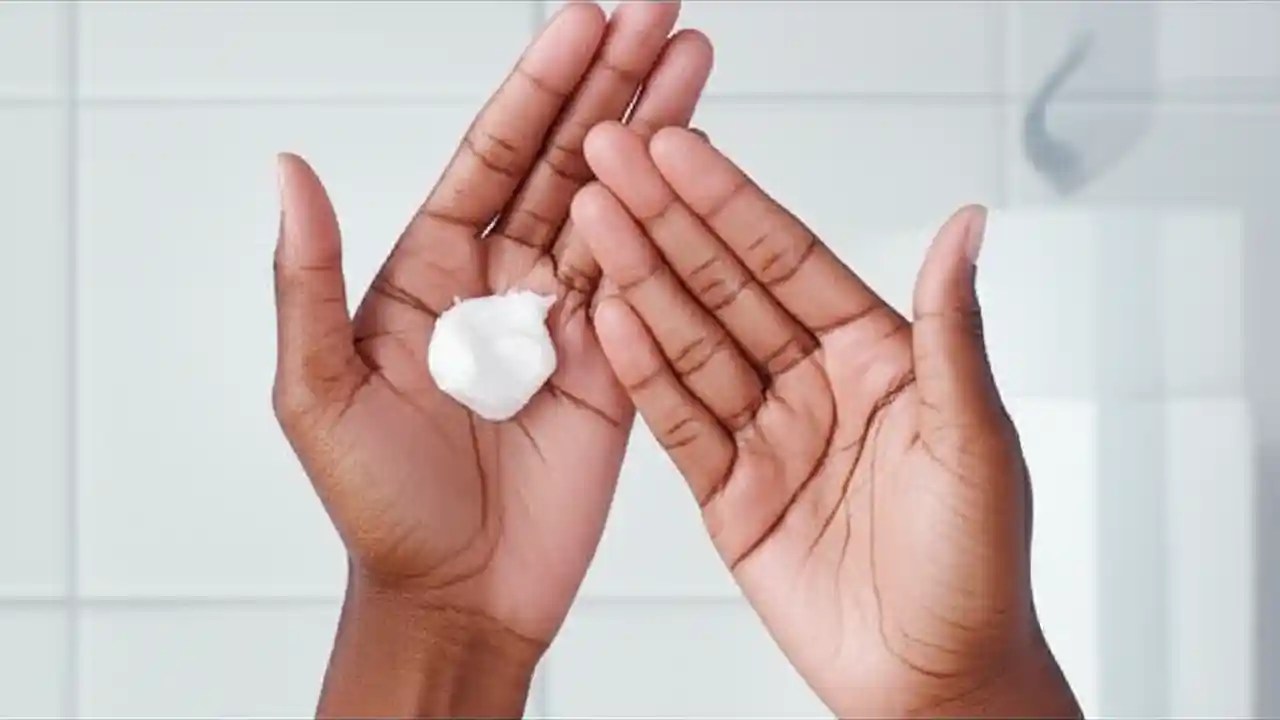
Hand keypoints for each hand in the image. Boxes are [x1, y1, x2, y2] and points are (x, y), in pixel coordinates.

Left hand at [270, 4, 711, 714]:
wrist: (455, 592)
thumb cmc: (379, 505)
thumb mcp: (316, 391)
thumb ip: (307, 279)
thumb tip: (288, 171)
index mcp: (431, 272)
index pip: (492, 157)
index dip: (537, 89)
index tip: (580, 25)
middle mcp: (502, 282)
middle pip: (565, 161)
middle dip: (612, 84)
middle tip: (658, 14)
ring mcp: (564, 320)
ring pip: (617, 208)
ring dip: (656, 135)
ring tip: (693, 59)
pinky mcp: (616, 364)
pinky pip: (648, 286)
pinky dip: (676, 227)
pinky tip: (700, 165)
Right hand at [573, 123, 1080, 716]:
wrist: (934, 683)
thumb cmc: (977, 569)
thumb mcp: (972, 438)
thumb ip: (950, 332)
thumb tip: (965, 226)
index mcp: (877, 357)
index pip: (790, 261)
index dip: (731, 203)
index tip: (681, 148)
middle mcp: (814, 385)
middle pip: (727, 288)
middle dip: (668, 222)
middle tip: (611, 160)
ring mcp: (766, 436)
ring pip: (692, 344)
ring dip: (641, 280)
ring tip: (592, 220)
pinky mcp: (729, 493)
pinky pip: (678, 422)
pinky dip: (642, 372)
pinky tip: (609, 317)